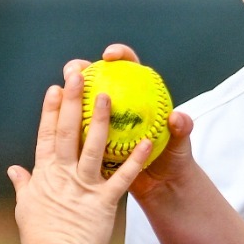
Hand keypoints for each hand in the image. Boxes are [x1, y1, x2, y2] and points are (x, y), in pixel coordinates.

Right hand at [9, 64, 153, 243]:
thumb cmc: (39, 236)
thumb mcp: (25, 207)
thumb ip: (23, 185)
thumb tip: (14, 170)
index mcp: (45, 174)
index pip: (46, 135)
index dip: (51, 111)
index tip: (54, 88)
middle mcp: (63, 174)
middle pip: (68, 132)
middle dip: (73, 101)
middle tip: (79, 75)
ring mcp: (84, 186)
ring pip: (94, 146)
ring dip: (101, 120)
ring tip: (109, 94)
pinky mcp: (104, 201)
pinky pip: (122, 177)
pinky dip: (136, 159)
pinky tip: (149, 141)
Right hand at [63, 45, 197, 203]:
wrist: (164, 187)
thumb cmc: (174, 159)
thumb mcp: (180, 145)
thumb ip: (182, 129)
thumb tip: (176, 118)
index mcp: (140, 98)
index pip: (129, 67)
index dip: (119, 55)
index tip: (109, 56)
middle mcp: (119, 109)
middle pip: (97, 81)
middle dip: (81, 70)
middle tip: (74, 71)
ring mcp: (105, 129)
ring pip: (84, 108)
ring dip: (71, 98)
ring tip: (62, 93)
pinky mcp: (98, 149)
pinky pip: (83, 139)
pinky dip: (73, 131)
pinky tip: (62, 126)